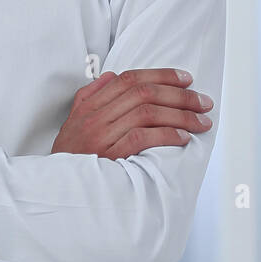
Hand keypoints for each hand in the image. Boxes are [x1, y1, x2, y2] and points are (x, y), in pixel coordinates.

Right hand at [51, 68, 213, 160]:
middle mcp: (95, 117)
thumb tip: (111, 76)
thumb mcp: (73, 121)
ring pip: (147, 113)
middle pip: (142, 94)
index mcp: (89, 105)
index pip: (128, 79)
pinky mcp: (110, 156)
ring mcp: (101, 136)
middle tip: (203, 101)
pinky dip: (167, 135)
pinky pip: (142, 138)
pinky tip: (183, 137)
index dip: (160, 75)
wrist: (57, 186)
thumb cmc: (71, 155)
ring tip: (201, 121)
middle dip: (179, 95)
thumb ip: (90, 96)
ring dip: (180, 115)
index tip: (186, 79)